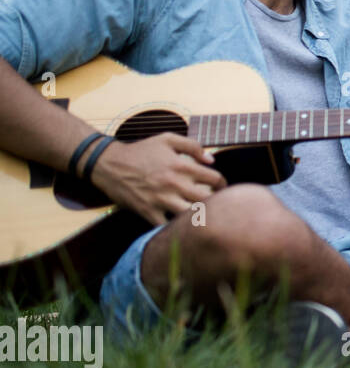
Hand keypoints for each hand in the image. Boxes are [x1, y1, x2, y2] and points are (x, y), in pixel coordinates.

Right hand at [91, 133, 226, 225]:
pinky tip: (181, 224)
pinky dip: (176, 228)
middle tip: (216, 204)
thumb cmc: (141, 151)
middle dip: (216, 203)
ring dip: (199, 216)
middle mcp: (174, 184)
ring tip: (202, 215)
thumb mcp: (167, 139)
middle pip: (208, 200)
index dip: (222, 184)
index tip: (220, 188)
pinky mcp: (148, 212)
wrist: (109, 164)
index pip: (215, 179)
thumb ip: (193, 145)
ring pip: (190, 216)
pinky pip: (167, 227)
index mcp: (181, 166)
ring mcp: (161, 200)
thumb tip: (212, 160)